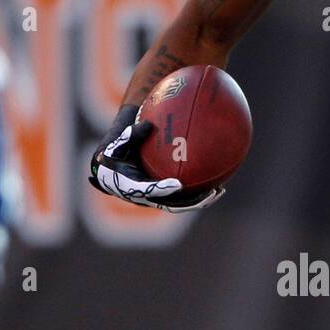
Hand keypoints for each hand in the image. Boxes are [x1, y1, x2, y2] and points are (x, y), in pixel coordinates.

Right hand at [89, 105, 224, 212]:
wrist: (110, 170)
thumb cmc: (112, 154)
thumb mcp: (116, 143)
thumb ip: (130, 135)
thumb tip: (147, 124)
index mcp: (131, 188)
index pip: (149, 191)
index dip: (163, 190)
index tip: (178, 185)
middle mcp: (146, 199)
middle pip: (172, 204)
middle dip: (192, 201)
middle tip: (210, 193)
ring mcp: (156, 200)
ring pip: (181, 204)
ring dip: (200, 200)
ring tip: (219, 191)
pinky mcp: (164, 197)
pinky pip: (183, 196)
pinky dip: (198, 190)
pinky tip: (216, 181)